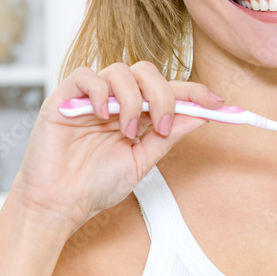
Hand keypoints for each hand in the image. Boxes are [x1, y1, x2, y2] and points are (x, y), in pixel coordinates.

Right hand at [12, 61, 225, 234]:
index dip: (194, 92)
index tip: (218, 103)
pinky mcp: (64, 97)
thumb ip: (167, 137)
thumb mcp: (142, 161)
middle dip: (163, 95)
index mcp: (135, 113)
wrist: (59, 204)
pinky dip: (100, 92)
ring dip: (131, 99)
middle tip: (160, 125)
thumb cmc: (95, 185)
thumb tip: (200, 116)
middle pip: (148, 72)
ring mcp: (90, 97)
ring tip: (126, 131)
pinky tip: (101, 116)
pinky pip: (86, 75)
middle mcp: (115, 100)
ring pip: (121, 71)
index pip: (168, 90)